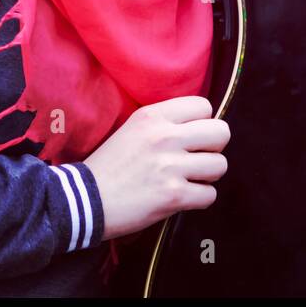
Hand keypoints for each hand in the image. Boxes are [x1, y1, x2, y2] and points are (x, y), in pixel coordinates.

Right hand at [84, 95, 230, 241]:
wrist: (84, 201)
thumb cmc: (109, 165)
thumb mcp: (133, 128)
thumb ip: (165, 122)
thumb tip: (201, 124)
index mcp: (153, 116)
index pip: (204, 106)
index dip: (203, 123)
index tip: (191, 137)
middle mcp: (164, 137)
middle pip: (221, 132)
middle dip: (214, 147)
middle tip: (197, 158)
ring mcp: (170, 167)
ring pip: (220, 165)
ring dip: (207, 176)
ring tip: (188, 179)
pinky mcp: (173, 196)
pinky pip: (210, 195)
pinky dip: (200, 199)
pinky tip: (182, 197)